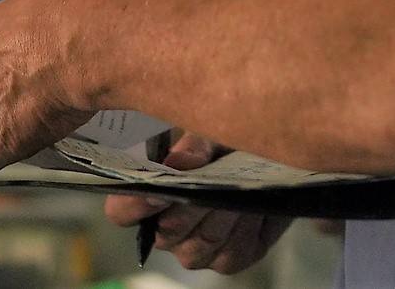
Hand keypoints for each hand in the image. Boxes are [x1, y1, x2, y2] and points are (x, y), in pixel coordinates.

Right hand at [103, 134, 293, 274]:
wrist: (273, 164)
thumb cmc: (231, 146)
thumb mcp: (212, 136)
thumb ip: (193, 148)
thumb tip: (177, 164)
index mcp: (149, 197)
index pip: (122, 212)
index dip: (135, 205)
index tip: (160, 190)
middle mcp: (166, 228)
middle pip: (165, 233)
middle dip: (190, 208)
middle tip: (212, 184)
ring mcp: (195, 249)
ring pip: (197, 249)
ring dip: (220, 217)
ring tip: (238, 191)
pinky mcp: (228, 259)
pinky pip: (229, 256)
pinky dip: (243, 231)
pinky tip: (252, 209)